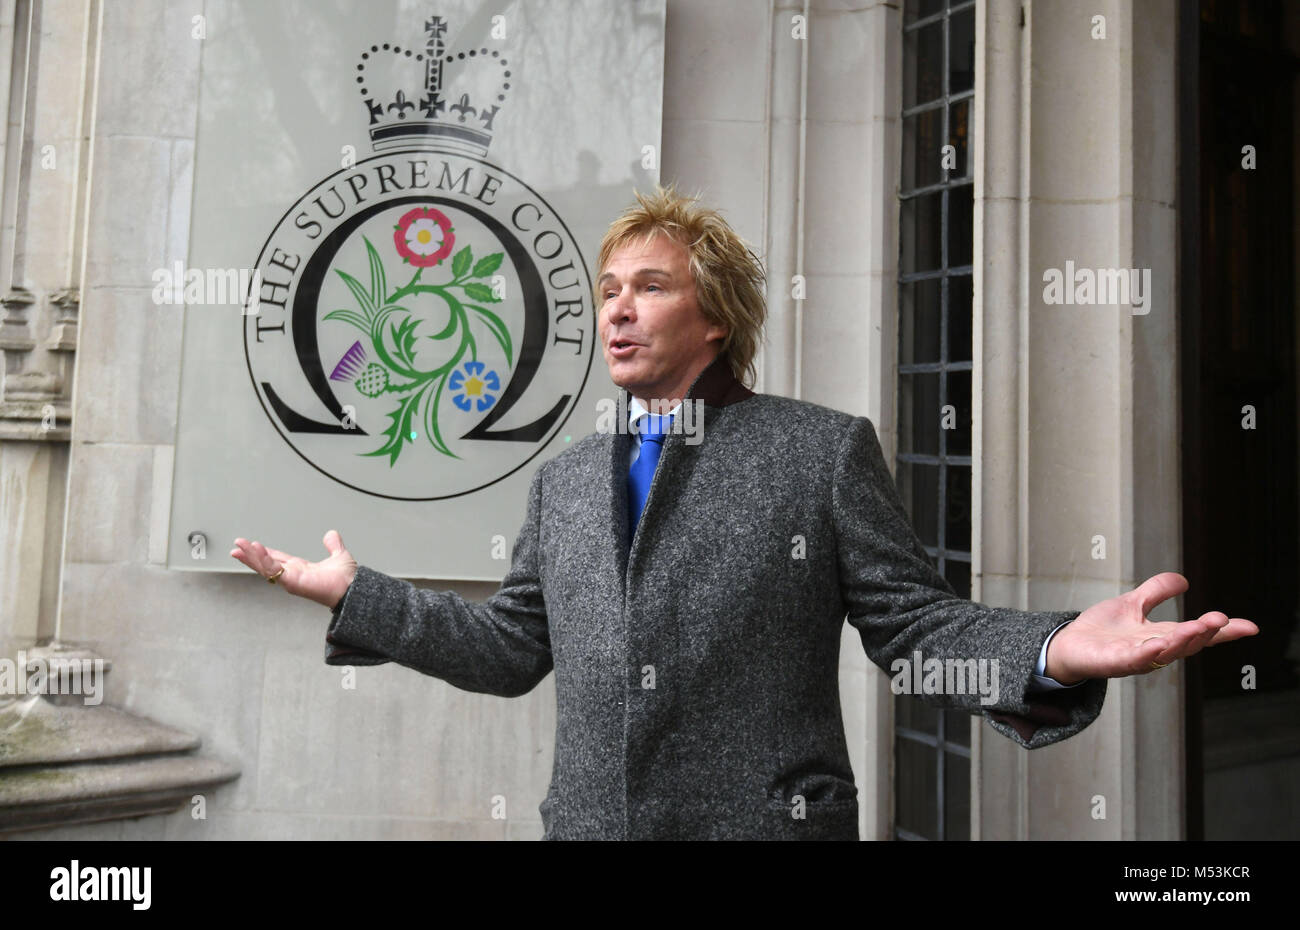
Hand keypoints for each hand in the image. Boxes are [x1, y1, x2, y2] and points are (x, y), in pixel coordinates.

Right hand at [230, 530, 357, 609]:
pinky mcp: (292, 582)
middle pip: (265, 563)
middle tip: (237, 546)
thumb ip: (333, 545)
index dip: (262, 552)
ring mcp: (290, 579)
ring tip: (240, 546)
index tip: (251, 545)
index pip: (276, 559)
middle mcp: (293, 575)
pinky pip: (273, 571)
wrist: (353, 587)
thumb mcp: (338, 555)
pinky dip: (263, 560)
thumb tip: (331, 534)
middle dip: (250, 555)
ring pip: (265, 567)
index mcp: (300, 568)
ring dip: (251, 556)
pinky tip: (256, 550)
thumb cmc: (347, 579)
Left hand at [1044, 572, 1257, 683]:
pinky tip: (1158, 645)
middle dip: (1205, 633)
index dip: (1224, 631)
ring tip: (1198, 627)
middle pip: (1187, 643)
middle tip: (1221, 621)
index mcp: (1162, 635)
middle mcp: (1154, 649)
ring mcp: (1136, 658)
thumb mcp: (1132, 604)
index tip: (1250, 627)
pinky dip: (1147, 653)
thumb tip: (1184, 580)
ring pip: (1164, 652)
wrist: (1069, 646)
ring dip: (1182, 641)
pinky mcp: (1114, 663)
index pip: (1198, 633)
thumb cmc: (1102, 630)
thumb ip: (1156, 592)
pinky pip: (1133, 660)